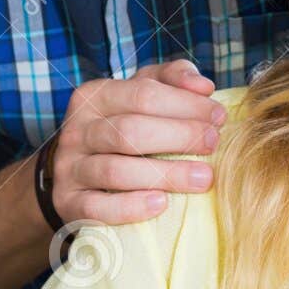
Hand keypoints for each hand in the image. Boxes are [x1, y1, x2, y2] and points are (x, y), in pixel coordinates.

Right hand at [49, 60, 224, 225]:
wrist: (75, 174)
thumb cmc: (122, 129)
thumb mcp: (141, 95)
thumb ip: (171, 80)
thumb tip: (203, 87)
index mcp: (95, 96)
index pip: (143, 94)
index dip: (186, 105)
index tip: (219, 116)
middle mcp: (78, 130)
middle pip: (130, 130)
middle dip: (179, 136)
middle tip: (213, 144)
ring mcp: (70, 168)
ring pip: (115, 171)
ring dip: (165, 174)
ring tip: (204, 178)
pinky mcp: (70, 203)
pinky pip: (97, 208)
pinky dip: (130, 207)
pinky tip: (162, 204)